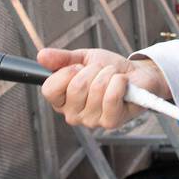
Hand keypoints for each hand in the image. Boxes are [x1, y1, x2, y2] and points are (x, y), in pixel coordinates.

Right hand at [37, 47, 171, 128]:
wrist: (137, 74)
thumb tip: (41, 56)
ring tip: (113, 77)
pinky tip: (123, 84)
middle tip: (102, 72)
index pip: (49, 89)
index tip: (79, 67)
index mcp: (62, 100)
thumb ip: (62, 59)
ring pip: (96, 89)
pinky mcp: (111, 122)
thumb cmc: (110, 69)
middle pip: (76, 87)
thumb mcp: (83, 58)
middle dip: (93, 70)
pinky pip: (111, 97)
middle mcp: (73, 115)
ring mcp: (92, 120)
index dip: (65, 72)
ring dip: (109, 75)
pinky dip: (119, 82)